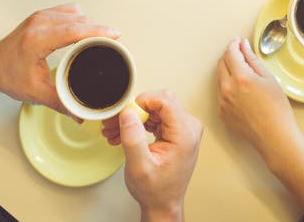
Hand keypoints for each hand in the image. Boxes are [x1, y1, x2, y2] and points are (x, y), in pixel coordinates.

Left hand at [0, 4, 119, 117]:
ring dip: (89, 23)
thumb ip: (61, 103)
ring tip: (100, 38)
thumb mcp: (35, 93)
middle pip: (79, 19)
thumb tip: (81, 115)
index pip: (74, 30)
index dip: (98, 31)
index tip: (115, 35)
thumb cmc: (7, 75)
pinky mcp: (41, 15)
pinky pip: (67, 10)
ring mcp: (40, 16)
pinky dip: (79, 19)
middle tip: (113, 42)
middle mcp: (39, 23)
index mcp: (37, 40)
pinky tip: (84, 30)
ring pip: (75, 12)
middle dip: (98, 29)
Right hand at [101, 91, 202, 221]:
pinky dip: (139, 123)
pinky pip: (156, 116)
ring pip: (155, 108)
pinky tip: (125, 134)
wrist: (163, 204)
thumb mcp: (139, 166)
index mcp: (184, 134)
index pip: (164, 100)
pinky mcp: (176, 131)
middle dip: (134, 111)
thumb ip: (133, 138)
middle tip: (115, 124)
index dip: (142, 102)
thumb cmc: (156, 191)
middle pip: (159, 102)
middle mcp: (188, 128)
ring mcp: (183, 128)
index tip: (126, 114)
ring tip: (116, 132)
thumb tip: (128, 112)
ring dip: (134, 117)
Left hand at [217, 38, 302, 171]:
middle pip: (221, 63)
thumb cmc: (277, 110)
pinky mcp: (222, 112)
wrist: (274, 137)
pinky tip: (242, 92)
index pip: (230, 53)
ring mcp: (222, 101)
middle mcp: (227, 88)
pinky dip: (228, 87)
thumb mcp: (269, 79)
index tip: (238, 42)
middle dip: (230, 56)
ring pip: (220, 78)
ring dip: (228, 71)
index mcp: (240, 77)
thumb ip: (252, 60)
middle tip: (241, 55)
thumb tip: (243, 46)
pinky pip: (221, 93)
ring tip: (245, 76)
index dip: (234, 44)